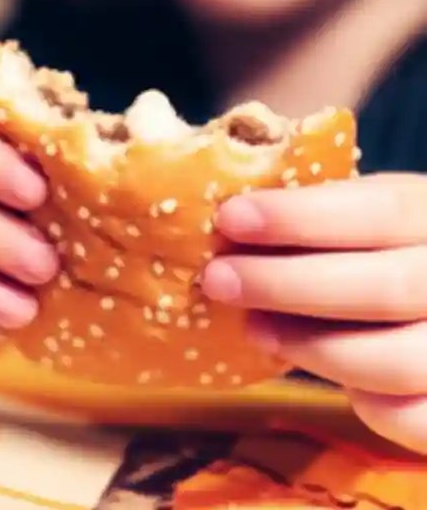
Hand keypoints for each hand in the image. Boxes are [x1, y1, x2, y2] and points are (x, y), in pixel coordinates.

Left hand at [202, 173, 426, 451]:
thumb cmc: (390, 258)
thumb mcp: (374, 224)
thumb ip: (324, 221)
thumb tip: (229, 224)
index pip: (386, 209)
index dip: (303, 216)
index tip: (231, 217)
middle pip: (390, 287)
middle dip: (289, 284)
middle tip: (218, 279)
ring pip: (398, 360)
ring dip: (309, 345)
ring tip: (252, 328)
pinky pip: (406, 416)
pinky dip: (356, 398)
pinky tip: (309, 370)